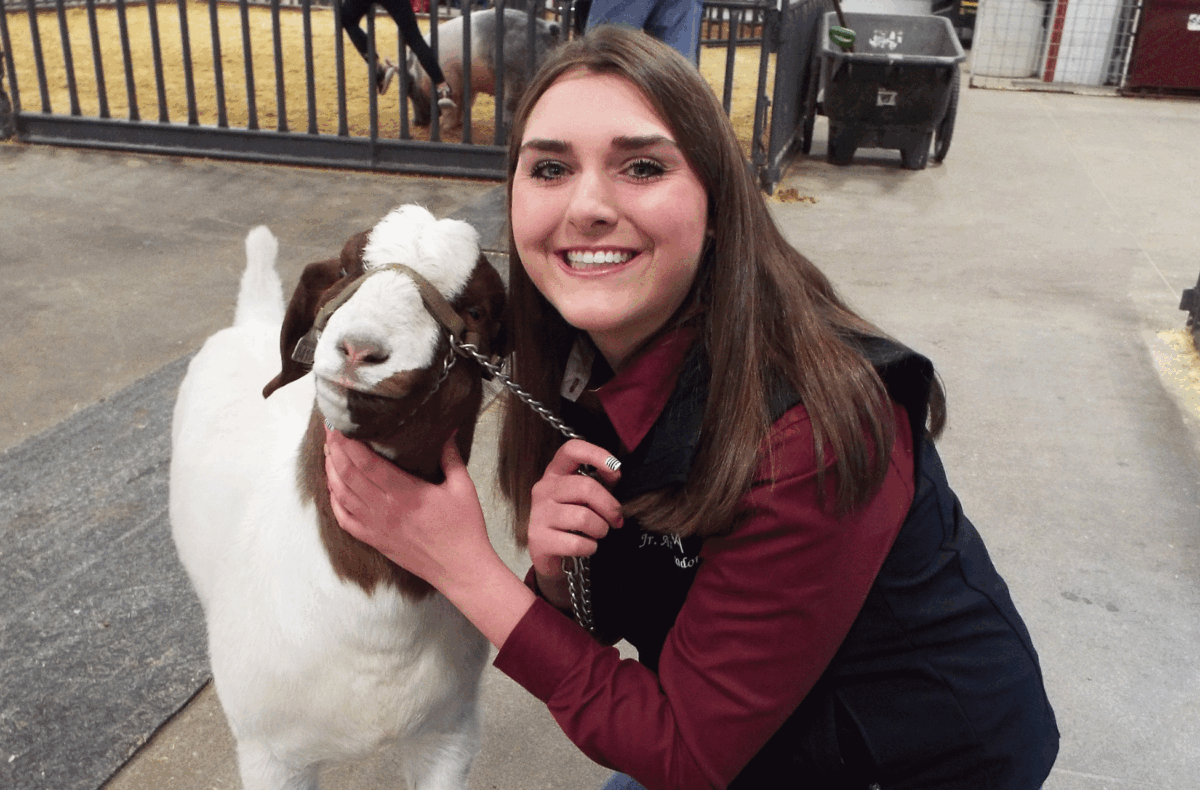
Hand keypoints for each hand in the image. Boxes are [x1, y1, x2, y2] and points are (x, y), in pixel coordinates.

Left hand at [324, 428, 490, 590]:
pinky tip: (333, 487)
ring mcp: (376, 527)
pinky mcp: (374, 540)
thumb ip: (450, 455)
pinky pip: (344, 519)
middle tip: (330, 431)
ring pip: (342, 495)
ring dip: (331, 471)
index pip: (367, 463)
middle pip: (348, 475)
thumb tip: (447, 427)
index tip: (340, 425)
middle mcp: (385, 510)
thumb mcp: (463, 487)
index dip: (348, 443)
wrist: (460, 569)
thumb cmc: (464, 528)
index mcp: (405, 494)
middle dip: (335, 450)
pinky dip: (334, 500)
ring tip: (329, 452)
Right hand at [527, 440, 622, 608]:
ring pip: (584, 518)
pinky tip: (586, 546)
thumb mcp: (584, 497)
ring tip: (599, 533)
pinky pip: (576, 543)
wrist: (549, 553)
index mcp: (555, 473)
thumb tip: (615, 473)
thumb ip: (600, 483)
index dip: (597, 454)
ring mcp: (538, 514)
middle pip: (586, 487)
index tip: (616, 470)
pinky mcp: (538, 539)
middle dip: (610, 507)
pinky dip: (590, 547)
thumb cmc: (572, 520)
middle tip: (616, 519)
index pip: (572, 450)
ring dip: (601, 529)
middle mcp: (544, 489)